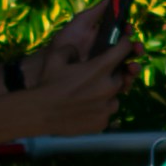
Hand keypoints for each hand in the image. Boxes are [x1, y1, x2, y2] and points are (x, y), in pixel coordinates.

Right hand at [5, 21, 125, 132]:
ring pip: (115, 96)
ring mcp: (107, 107)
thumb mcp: (56, 57)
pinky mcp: (103, 122)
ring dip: (106, 93)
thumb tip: (77, 51)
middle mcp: (109, 87)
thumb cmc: (48, 83)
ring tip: (89, 94)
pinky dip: (99, 109)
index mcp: (100, 68)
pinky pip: (106, 113)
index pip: (124, 50)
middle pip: (121, 75)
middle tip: (96, 76)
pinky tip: (84, 108)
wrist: (40, 113)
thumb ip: (71, 49)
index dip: (125, 44)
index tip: (124, 42)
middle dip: (111, 74)